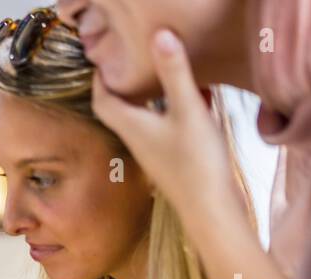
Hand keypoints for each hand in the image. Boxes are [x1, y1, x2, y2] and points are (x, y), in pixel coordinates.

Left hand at [90, 29, 247, 240]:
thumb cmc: (195, 163)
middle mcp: (138, 140)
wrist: (211, 211)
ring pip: (145, 117)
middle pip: (121, 108)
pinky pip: (167, 126)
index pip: (102, 100)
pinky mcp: (174, 159)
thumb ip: (174, 73)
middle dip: (123, 83)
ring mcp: (156, 152)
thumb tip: (159, 34)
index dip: (99, 78)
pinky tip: (196, 98)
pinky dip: (173, 109)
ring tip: (161, 72)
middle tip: (131, 59)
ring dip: (150, 96)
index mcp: (132, 127)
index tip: (103, 57)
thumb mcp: (187, 110)